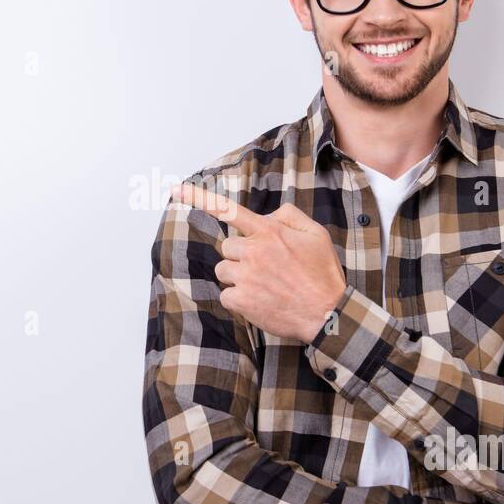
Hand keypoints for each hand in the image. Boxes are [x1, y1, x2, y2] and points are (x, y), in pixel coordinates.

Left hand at [170, 181, 346, 343]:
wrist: (327, 314)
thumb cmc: (322, 274)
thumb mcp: (316, 234)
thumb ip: (289, 216)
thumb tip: (267, 215)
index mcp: (269, 232)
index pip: (229, 210)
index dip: (200, 198)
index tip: (175, 189)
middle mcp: (253, 251)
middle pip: (227, 247)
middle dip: (240, 256)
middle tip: (265, 268)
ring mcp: (245, 276)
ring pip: (224, 271)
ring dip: (238, 277)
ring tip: (265, 286)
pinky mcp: (241, 300)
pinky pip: (226, 295)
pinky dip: (239, 300)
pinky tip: (261, 302)